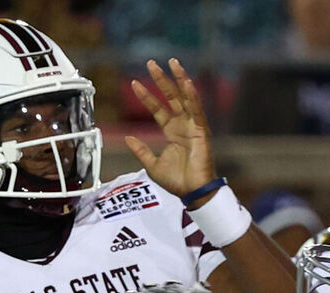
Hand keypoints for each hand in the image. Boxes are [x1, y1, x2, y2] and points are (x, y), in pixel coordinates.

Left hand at [125, 59, 215, 196]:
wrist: (191, 192)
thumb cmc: (177, 181)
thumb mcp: (152, 165)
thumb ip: (141, 150)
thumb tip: (127, 138)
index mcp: (172, 132)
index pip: (158, 109)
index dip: (146, 96)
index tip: (134, 83)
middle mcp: (183, 126)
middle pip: (172, 97)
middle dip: (162, 80)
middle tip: (152, 63)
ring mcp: (193, 127)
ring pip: (186, 98)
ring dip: (179, 80)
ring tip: (172, 63)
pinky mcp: (201, 131)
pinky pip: (197, 110)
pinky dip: (192, 96)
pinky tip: (186, 82)